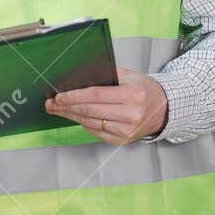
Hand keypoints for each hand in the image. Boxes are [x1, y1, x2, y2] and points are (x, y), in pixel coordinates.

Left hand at [44, 66, 167, 145]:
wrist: (163, 110)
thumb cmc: (144, 90)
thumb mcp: (130, 76)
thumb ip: (106, 74)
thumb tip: (79, 76)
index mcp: (132, 95)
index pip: (96, 96)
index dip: (74, 97)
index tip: (59, 96)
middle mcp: (131, 114)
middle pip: (90, 111)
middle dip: (67, 107)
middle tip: (51, 104)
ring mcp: (127, 130)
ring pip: (90, 123)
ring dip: (71, 116)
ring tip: (58, 110)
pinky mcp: (123, 140)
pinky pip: (96, 132)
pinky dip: (84, 124)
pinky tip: (75, 117)